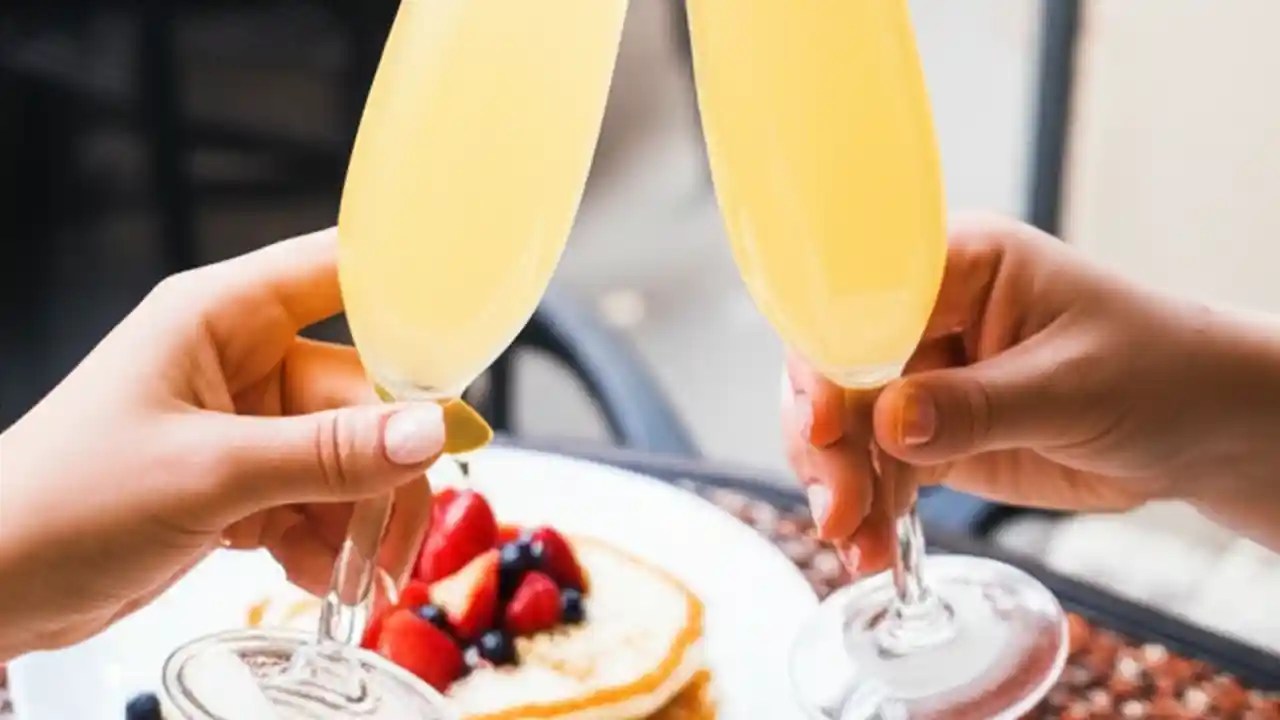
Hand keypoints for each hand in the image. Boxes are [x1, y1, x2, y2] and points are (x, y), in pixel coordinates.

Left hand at [0, 228, 444, 659]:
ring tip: (364, 577)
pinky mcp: (241, 483)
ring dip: (364, 517)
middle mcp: (240, 362)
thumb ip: (328, 454)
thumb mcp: (208, 473)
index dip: (410, 294)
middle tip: (403, 538)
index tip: (472, 333)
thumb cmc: (63, 502)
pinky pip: (317, 499)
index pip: (339, 272)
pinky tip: (322, 578)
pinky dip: (329, 542)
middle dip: (389, 467)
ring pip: (347, 455)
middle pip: (361, 393)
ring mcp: (244, 426)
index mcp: (222, 317)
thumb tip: (433, 432)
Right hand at [783, 214, 1279, 572]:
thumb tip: (890, 424)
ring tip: (856, 545)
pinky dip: (869, 511)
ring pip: (845, 427)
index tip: (820, 421)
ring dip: (842, 487)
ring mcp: (923, 376)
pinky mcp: (929, 434)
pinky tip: (871, 549)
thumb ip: (979, 405)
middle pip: (836, 369)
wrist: (1201, 431)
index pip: (861, 300)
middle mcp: (925, 315)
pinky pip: (878, 469)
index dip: (827, 356)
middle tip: (838, 508)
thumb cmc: (1159, 372)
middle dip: (826, 442)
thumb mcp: (1073, 385)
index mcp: (959, 266)